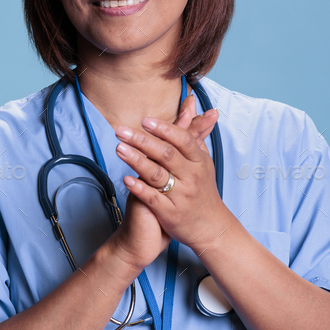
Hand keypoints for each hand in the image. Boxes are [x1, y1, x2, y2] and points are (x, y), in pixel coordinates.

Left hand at [107, 95, 218, 271]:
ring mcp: (181, 196)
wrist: (211, 227)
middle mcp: (192, 177)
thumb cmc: (203, 189)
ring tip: (119, 148)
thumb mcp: (202, 159)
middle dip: (142, 141)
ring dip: (137, 160)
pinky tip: (125, 179)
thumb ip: (194, 130)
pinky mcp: (170, 213)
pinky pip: (153, 199)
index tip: (145, 121)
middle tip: (121, 131)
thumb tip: (189, 102)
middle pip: (166, 155)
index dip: (164, 130)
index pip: (183, 141)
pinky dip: (139, 188)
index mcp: (199, 162)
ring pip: (157, 175)